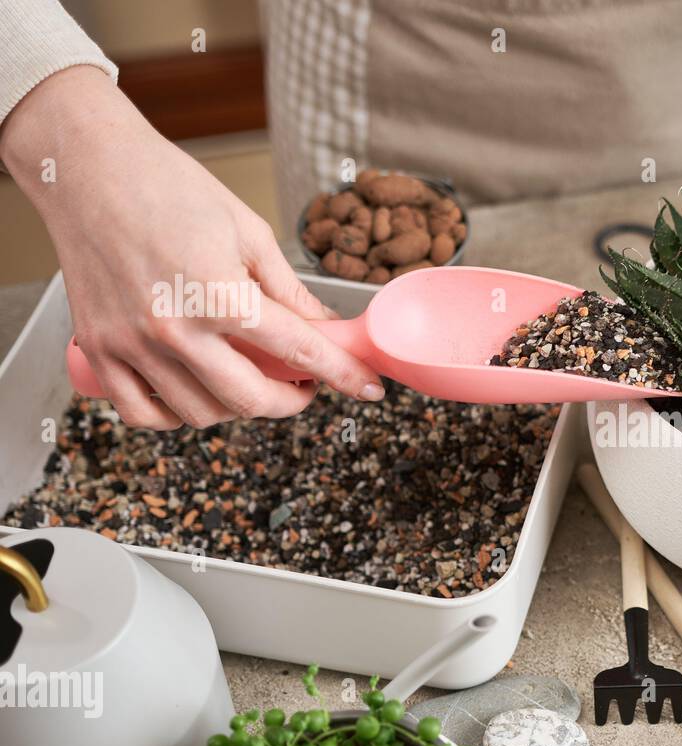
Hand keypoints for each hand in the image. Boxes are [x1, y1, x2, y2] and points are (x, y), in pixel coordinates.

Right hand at [0, 67, 384, 428]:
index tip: (368, 388)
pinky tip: (196, 396)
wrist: (86, 166)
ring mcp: (131, 344)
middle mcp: (173, 328)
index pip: (300, 352)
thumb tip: (325, 327)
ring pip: (200, 413)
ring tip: (252, 381)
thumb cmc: (167, 186)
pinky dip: (174, 417)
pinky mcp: (97, 348)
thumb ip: (289, 289)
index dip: (343, 374)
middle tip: (305, 385)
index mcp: (220, 294)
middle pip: (251, 399)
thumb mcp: (248, 231)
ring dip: (238, 408)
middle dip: (292, 401)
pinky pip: (141, 413)